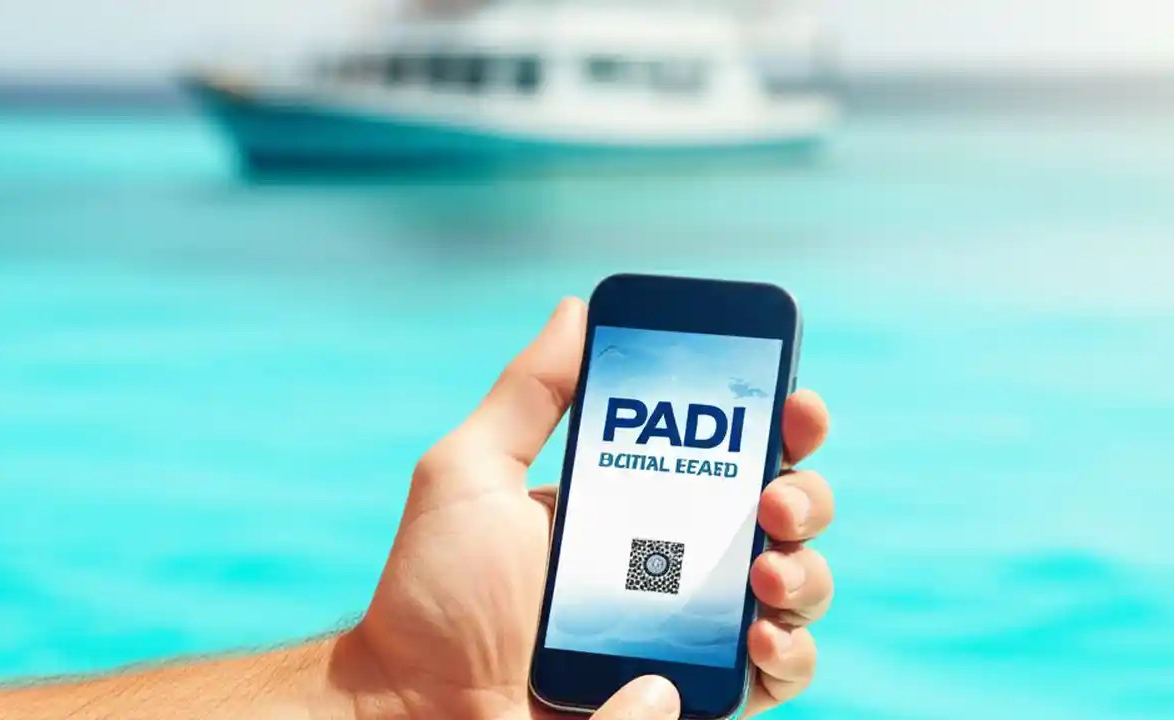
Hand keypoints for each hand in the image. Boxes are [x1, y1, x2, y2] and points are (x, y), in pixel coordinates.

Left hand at [344, 297, 833, 718]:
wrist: (417, 711)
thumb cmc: (433, 597)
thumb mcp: (470, 475)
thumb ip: (527, 395)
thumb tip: (577, 310)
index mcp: (630, 504)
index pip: (725, 453)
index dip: (776, 425)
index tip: (792, 405)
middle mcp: (672, 562)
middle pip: (780, 516)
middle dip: (804, 495)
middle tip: (774, 498)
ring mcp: (688, 634)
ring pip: (793, 590)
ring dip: (806, 573)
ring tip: (767, 575)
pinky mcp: (692, 701)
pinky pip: (774, 677)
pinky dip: (789, 655)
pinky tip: (759, 641)